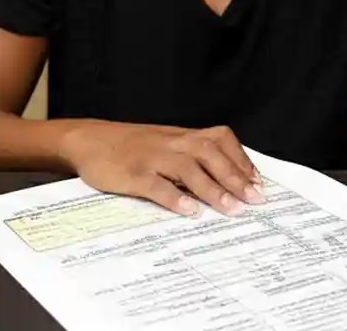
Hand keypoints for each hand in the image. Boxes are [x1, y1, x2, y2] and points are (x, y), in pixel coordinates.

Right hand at [59, 122, 266, 216]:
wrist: (89, 139)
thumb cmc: (131, 145)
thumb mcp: (164, 142)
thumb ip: (190, 156)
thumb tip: (224, 179)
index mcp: (182, 136)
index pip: (220, 141)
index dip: (241, 161)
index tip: (258, 182)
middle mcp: (172, 143)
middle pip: (210, 154)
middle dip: (235, 177)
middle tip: (254, 199)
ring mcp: (152, 157)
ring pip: (189, 168)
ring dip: (213, 189)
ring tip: (231, 208)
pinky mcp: (133, 173)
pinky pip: (157, 184)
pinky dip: (175, 197)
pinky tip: (189, 210)